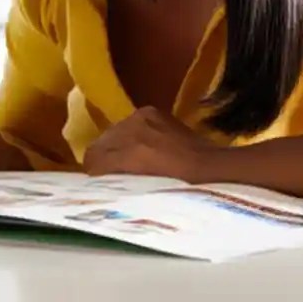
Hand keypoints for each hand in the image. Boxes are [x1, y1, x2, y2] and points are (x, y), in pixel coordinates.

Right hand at [83, 107, 217, 180]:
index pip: (94, 160)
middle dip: (100, 159)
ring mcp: (141, 117)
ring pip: (111, 132)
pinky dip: (128, 135)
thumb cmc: (180, 187)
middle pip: (98, 144)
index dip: (92, 173)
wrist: (211, 166)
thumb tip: (100, 180)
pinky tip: (140, 146)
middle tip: (108, 174)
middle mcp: (132, 131)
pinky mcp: (150, 111)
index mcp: (131, 155)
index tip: (96, 183)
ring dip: (113, 146)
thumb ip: (119, 181)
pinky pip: (126, 124)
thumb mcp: (145, 191)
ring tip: (124, 160)